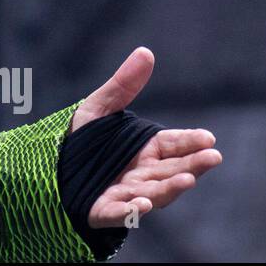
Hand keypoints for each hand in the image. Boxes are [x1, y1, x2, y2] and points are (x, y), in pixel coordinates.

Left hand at [71, 46, 222, 228]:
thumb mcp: (99, 107)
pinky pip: (119, 213)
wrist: (52, 168)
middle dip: (193, 165)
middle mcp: (142, 174)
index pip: (173, 144)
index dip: (191, 141)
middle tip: (213, 157)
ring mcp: (126, 194)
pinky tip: (141, 207)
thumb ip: (123, 85)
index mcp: (145, 150)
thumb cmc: (84, 139)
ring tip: (187, 180)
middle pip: (171, 169)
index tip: (208, 138)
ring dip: (170, 188)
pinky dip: (131, 211)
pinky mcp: (104, 211)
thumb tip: (145, 51)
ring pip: (154, 193)